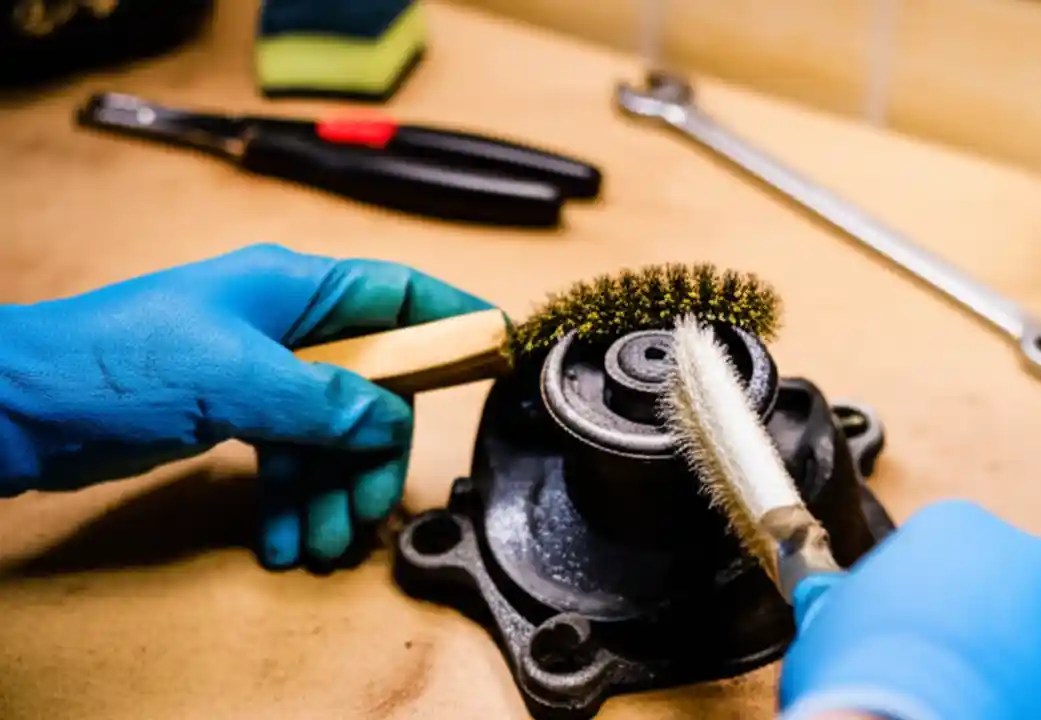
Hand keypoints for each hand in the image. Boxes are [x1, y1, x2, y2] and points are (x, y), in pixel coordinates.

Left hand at [0, 244, 490, 567]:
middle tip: (368, 507)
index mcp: (294, 288)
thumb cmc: (111, 364)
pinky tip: (288, 535)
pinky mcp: (232, 412)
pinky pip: (291, 455)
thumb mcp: (240, 381)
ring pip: (332, 430)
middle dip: (374, 452)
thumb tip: (390, 422)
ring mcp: (259, 371)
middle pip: (373, 384)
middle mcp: (286, 325)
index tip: (495, 352)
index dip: (451, 321)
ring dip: (333, 489)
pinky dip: (296, 497)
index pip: (399, 294)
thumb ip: (330, 402)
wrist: (17, 407)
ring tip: (322, 540)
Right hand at [780, 500, 1040, 719]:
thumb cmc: (860, 670)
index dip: (926, 596)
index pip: (947, 550)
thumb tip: (833, 601)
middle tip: (940, 670)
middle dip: (982, 627)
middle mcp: (1030, 558)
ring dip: (1018, 671)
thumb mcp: (830, 615)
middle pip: (1007, 590)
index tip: (909, 630)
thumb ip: (849, 599)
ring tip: (969, 707)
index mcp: (958, 525)